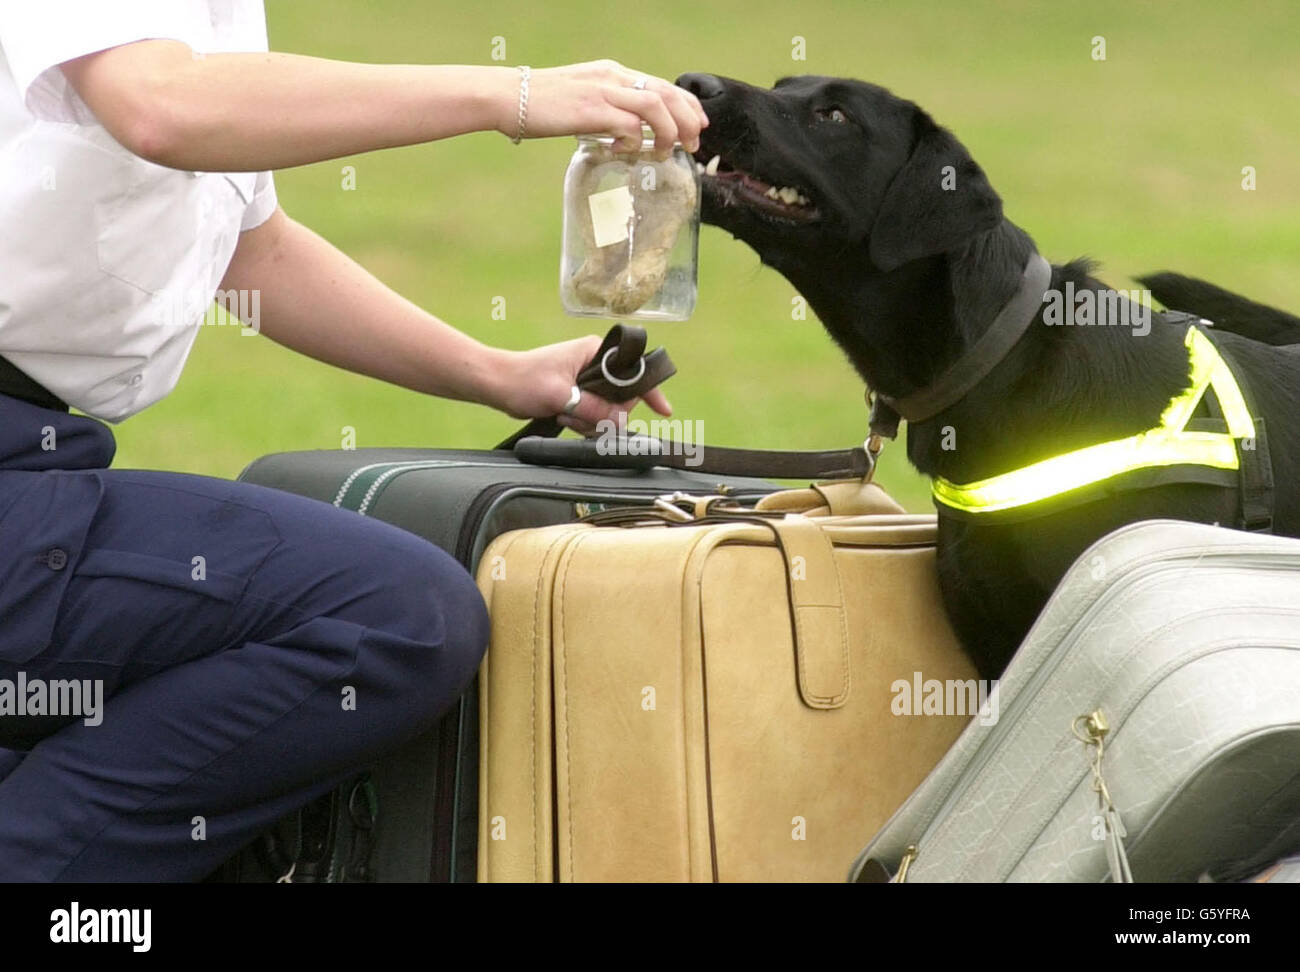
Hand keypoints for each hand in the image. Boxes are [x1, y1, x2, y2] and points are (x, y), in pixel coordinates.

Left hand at [487, 336, 671, 435]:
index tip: (664, 411)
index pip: (633, 371)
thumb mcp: (561, 396)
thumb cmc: (523, 379)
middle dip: (603, 414)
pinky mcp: (580, 395)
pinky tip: (563, 418)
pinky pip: (594, 416)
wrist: (498, 385)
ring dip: (588, 421)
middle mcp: (596, 363)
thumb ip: (593, 409)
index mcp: (596, 351)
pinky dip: (581, 423)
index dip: (649, 392)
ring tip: (564, 414)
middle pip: (622, 398)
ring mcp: (588, 380)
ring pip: (607, 412)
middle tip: (576, 414)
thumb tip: (620, 422)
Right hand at [498, 60, 706, 156]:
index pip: (662, 85)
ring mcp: (602, 91)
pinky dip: (634, 143)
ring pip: (655, 107)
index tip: (698, 126)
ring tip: (667, 152)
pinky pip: (628, 126)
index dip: (687, 106)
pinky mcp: (590, 110)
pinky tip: (625, 152)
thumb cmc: (541, 104)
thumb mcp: (582, 100)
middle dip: (688, 121)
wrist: (508, 97)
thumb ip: (605, 110)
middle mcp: (613, 77)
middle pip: (667, 93)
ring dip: (669, 132)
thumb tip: (625, 133)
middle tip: (694, 145)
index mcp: (613, 73)